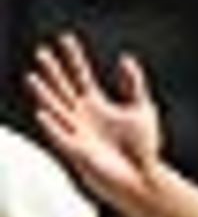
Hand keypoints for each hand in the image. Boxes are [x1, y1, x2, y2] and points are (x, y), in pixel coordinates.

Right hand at [27, 32, 162, 204]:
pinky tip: (42, 113)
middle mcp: (83, 117)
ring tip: (33, 78)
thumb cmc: (144, 149)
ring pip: (57, 110)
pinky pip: (61, 138)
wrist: (144, 178)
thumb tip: (125, 58)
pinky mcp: (78, 152)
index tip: (66, 38)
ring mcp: (78, 133)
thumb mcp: (143, 110)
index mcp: (97, 105)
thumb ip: (134, 84)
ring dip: (45, 95)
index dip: (74, 57)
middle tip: (42, 52)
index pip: (81, 75)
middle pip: (63, 88)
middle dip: (53, 72)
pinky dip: (52, 127)